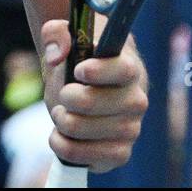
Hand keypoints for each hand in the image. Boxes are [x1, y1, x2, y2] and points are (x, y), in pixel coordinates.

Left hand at [40, 19, 147, 173]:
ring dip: (62, 121)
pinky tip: (60, 135)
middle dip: (67, 97)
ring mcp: (130, 130)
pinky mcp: (118, 154)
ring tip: (61, 113)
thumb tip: (56, 55)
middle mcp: (135, 101)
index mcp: (128, 68)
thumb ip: (56, 32)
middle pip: (92, 103)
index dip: (97, 71)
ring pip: (83, 130)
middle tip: (64, 94)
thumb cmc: (77, 61)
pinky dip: (64, 147)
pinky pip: (87, 157)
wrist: (86, 89)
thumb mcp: (66, 37)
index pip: (122, 70)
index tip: (78, 69)